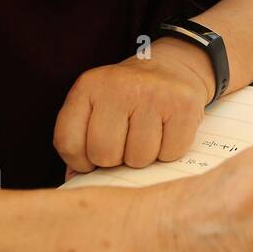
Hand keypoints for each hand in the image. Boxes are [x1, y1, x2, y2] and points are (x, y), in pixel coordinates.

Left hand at [54, 38, 213, 173]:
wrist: (172, 69)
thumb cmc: (128, 100)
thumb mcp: (95, 108)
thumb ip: (79, 142)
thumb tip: (76, 182)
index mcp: (88, 86)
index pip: (69, 143)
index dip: (80, 162)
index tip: (93, 157)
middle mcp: (119, 85)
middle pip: (105, 154)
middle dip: (115, 160)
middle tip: (125, 144)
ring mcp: (153, 93)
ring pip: (139, 158)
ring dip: (143, 157)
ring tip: (147, 136)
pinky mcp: (183, 104)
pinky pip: (170, 154)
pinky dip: (169, 152)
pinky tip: (167, 133)